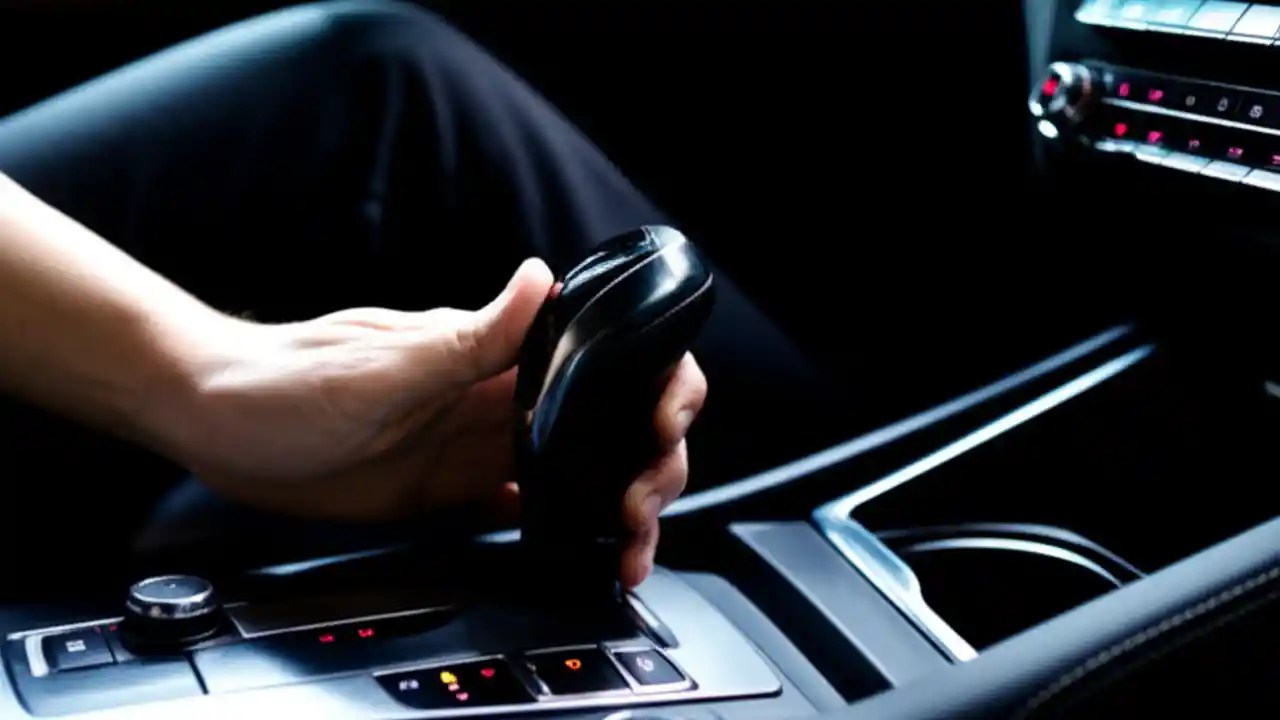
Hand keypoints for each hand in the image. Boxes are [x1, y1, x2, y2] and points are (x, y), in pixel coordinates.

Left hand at [165, 259, 706, 586]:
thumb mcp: (383, 364)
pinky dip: (557, 524)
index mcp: (491, 358)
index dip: (652, 386)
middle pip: (600, 422)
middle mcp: (493, 398)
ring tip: (623, 546)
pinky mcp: (445, 487)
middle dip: (644, 461)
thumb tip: (542, 278)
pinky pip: (520, 503)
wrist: (213, 423)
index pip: (597, 358)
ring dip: (609, 502)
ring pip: (571, 468)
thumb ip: (470, 337)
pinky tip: (578, 546)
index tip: (664, 426)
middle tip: (637, 508)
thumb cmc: (284, 379)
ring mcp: (472, 443)